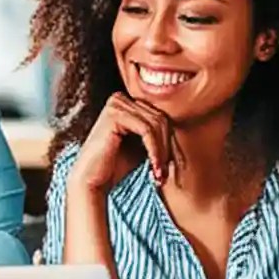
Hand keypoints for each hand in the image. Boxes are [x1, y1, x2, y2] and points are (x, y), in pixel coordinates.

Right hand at [69, 93, 185, 192]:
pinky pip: (146, 130)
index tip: (171, 166)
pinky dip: (155, 151)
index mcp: (127, 102)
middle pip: (161, 118)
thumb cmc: (116, 165)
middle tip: (165, 172)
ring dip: (162, 152)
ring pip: (156, 125)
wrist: (92, 181)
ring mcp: (116, 103)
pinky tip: (154, 169)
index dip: (170, 142)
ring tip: (159, 174)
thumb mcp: (143, 146)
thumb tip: (185, 129)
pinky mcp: (114, 114)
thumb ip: (158, 134)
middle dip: (167, 148)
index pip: (162, 116)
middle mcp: (121, 97)